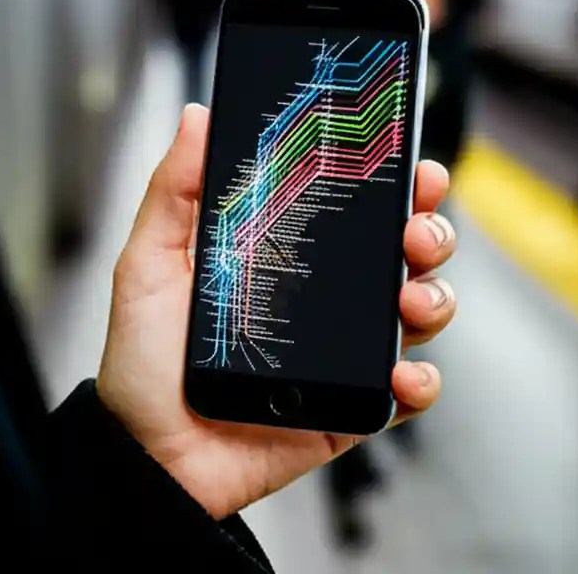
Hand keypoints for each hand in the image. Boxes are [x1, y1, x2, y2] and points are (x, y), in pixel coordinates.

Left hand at [97, 103, 457, 519]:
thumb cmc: (143, 364)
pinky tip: (400, 375)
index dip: (389, 179)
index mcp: (286, 257)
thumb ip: (174, 193)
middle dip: (428, 229)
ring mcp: (344, 355)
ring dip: (434, 296)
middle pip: (402, 252)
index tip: (406, 157)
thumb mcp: (148, 266)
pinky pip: (408, 393)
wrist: (146, 458)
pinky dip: (420, 382)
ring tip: (411, 299)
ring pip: (420, 311)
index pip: (352, 207)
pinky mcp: (353, 408)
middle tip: (415, 228)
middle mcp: (325, 301)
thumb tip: (197, 118)